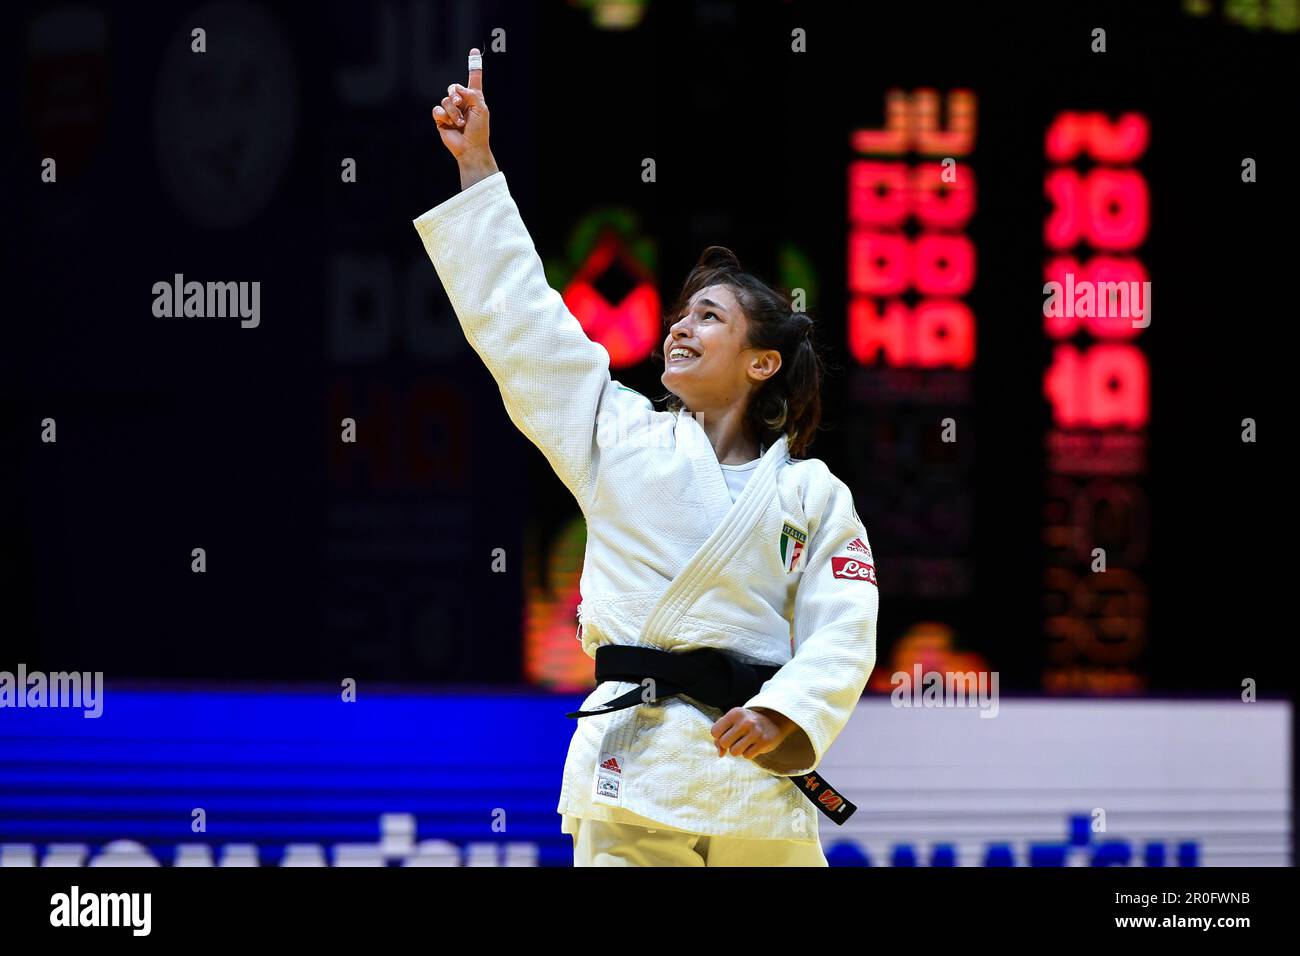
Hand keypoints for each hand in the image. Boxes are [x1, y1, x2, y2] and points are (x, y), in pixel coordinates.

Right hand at [432, 47, 490, 162]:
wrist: (470, 148)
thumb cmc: (479, 131)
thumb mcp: (481, 109)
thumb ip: (471, 94)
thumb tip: (457, 89)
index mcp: (474, 98)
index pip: (473, 79)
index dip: (474, 66)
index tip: (474, 51)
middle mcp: (462, 103)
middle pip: (453, 87)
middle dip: (456, 95)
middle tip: (460, 104)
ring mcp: (451, 111)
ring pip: (446, 100)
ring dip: (453, 112)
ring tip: (460, 123)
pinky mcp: (441, 119)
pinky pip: (437, 109)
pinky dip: (444, 116)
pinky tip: (449, 124)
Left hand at [711, 707, 794, 758]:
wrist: (773, 720)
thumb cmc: (746, 723)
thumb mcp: (732, 723)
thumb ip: (720, 737)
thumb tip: (721, 754)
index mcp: (735, 713)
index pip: (715, 732)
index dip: (719, 736)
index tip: (727, 733)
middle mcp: (745, 721)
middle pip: (724, 743)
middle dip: (728, 744)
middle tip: (737, 738)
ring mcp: (756, 732)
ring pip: (734, 752)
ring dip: (738, 750)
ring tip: (745, 742)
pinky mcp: (764, 742)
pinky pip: (747, 756)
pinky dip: (748, 753)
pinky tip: (754, 745)